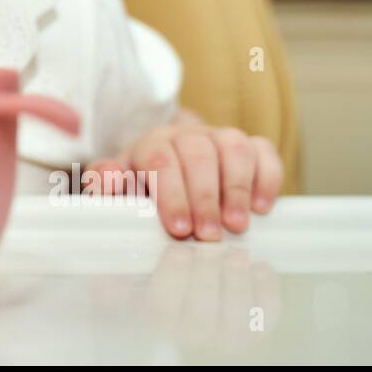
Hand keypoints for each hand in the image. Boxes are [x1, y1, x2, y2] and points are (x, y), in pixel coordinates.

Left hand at [82, 110, 283, 241]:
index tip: (179, 229)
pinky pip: (263, 151)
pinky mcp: (249, 146)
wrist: (170, 166)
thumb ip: (105, 187)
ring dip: (237, 188)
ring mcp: (220, 137)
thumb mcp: (119, 188)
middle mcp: (186, 135)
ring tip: (237, 226)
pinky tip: (261, 207)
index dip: (171, 195)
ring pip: (233, 148)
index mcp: (151, 144)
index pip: (160, 161)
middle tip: (208, 235)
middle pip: (198, 154)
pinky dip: (267, 177)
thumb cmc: (145, 185)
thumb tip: (109, 179)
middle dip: (204, 198)